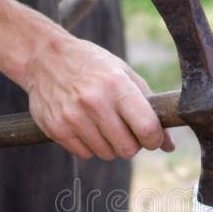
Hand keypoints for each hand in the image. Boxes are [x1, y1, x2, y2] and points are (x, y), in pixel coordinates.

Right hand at [24, 33, 173, 159]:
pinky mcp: (57, 129)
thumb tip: (169, 145)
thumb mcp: (124, 74)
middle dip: (133, 144)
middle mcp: (95, 102)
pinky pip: (86, 154)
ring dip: (111, 145)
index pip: (147, 129)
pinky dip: (90, 145)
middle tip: (126, 130)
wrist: (44, 57)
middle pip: (128, 149)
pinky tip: (85, 125)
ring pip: (107, 154)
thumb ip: (150, 108)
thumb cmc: (92, 65)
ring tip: (103, 124)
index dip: (154, 139)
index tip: (152, 137)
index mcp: (117, 85)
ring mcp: (73, 117)